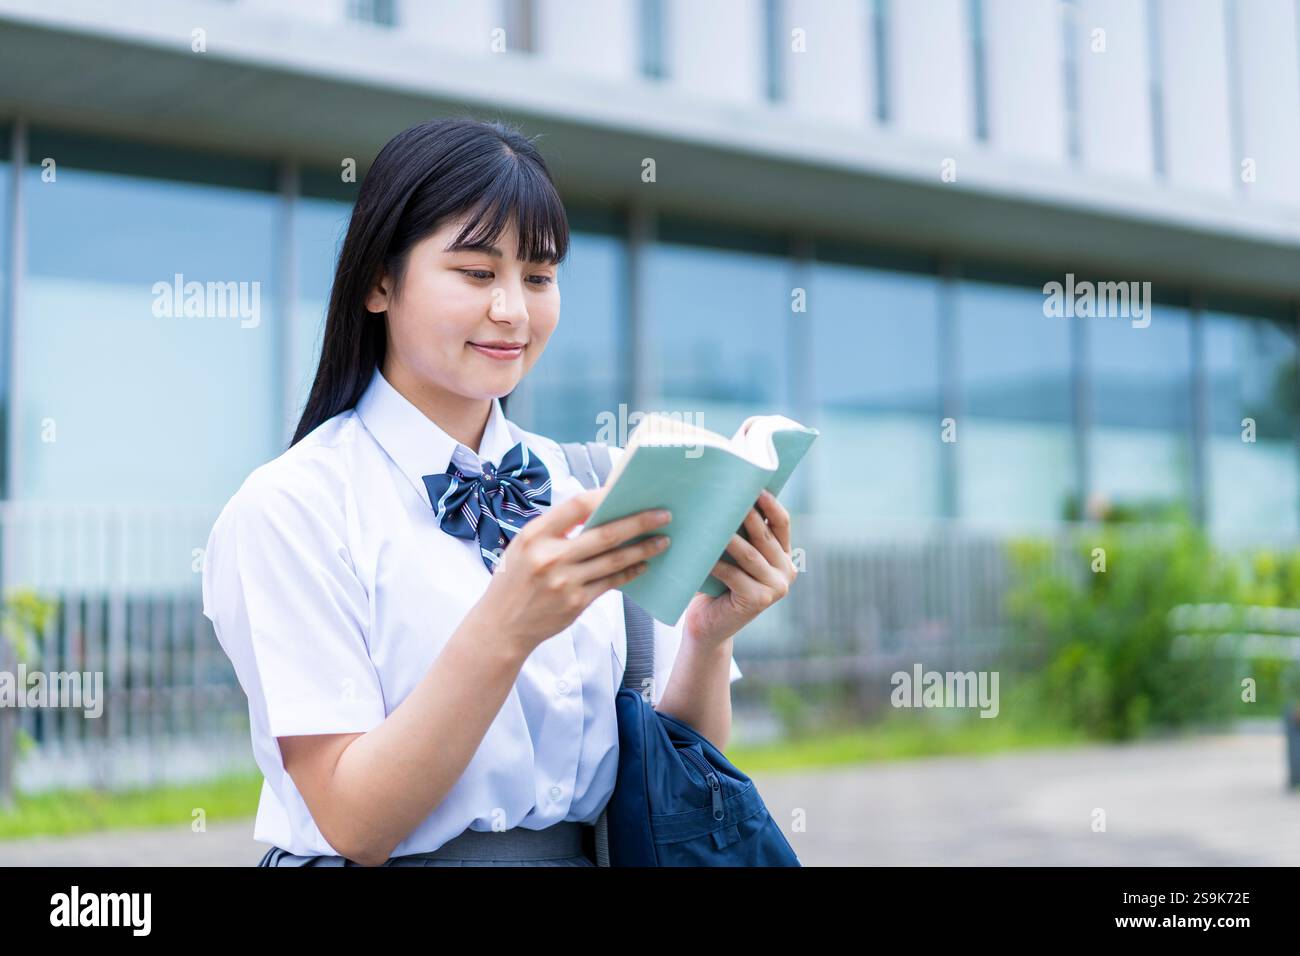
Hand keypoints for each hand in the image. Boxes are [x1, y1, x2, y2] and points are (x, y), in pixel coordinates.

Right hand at [478, 488, 671, 657]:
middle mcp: (550, 557)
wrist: (502, 626)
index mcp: (535, 536)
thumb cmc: (516, 580)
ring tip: (663, 540)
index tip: (628, 491)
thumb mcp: (524, 546)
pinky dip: (630, 572)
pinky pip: (611, 583)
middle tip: (664, 515)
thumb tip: (598, 509)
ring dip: (643, 549)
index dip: (605, 496)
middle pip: (605, 534)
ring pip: (614, 560)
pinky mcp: (576, 603)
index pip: (576, 505)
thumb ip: (556, 529)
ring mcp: (565, 582)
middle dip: (639, 522)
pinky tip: (643, 564)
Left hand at [684, 489, 796, 647]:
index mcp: (785, 556)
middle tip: (728, 495)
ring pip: (749, 554)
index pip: (782, 523)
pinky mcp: (759, 600)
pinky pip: (734, 574)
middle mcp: (786, 571)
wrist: (709, 625)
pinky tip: (702, 553)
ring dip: (729, 537)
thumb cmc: (718, 583)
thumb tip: (730, 494)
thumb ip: (742, 535)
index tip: (754, 485)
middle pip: (765, 536)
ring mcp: (776, 588)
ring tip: (712, 520)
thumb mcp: (735, 556)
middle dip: (747, 515)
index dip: (770, 504)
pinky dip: (716, 563)